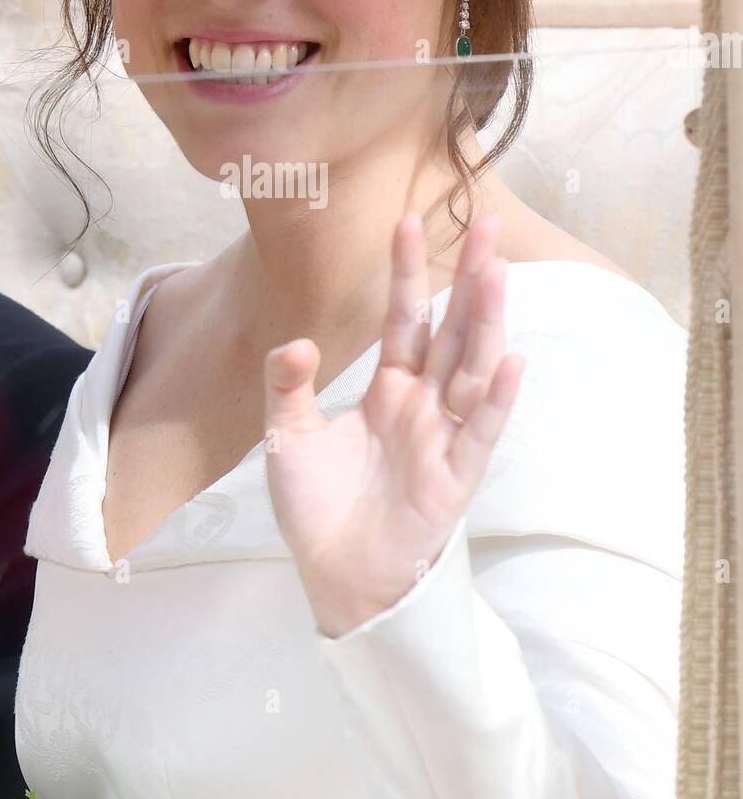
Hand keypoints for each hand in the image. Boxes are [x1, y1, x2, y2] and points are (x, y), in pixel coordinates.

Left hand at [262, 210, 524, 637]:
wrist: (336, 576)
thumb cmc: (317, 509)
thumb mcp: (288, 438)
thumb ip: (287, 387)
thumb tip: (297, 341)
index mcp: (389, 390)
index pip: (403, 319)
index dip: (407, 273)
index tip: (409, 221)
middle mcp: (423, 406)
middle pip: (451, 331)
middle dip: (467, 279)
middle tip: (483, 223)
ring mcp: (443, 438)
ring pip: (472, 369)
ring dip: (486, 321)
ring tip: (497, 271)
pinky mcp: (454, 479)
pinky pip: (479, 433)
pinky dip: (496, 399)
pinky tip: (512, 360)